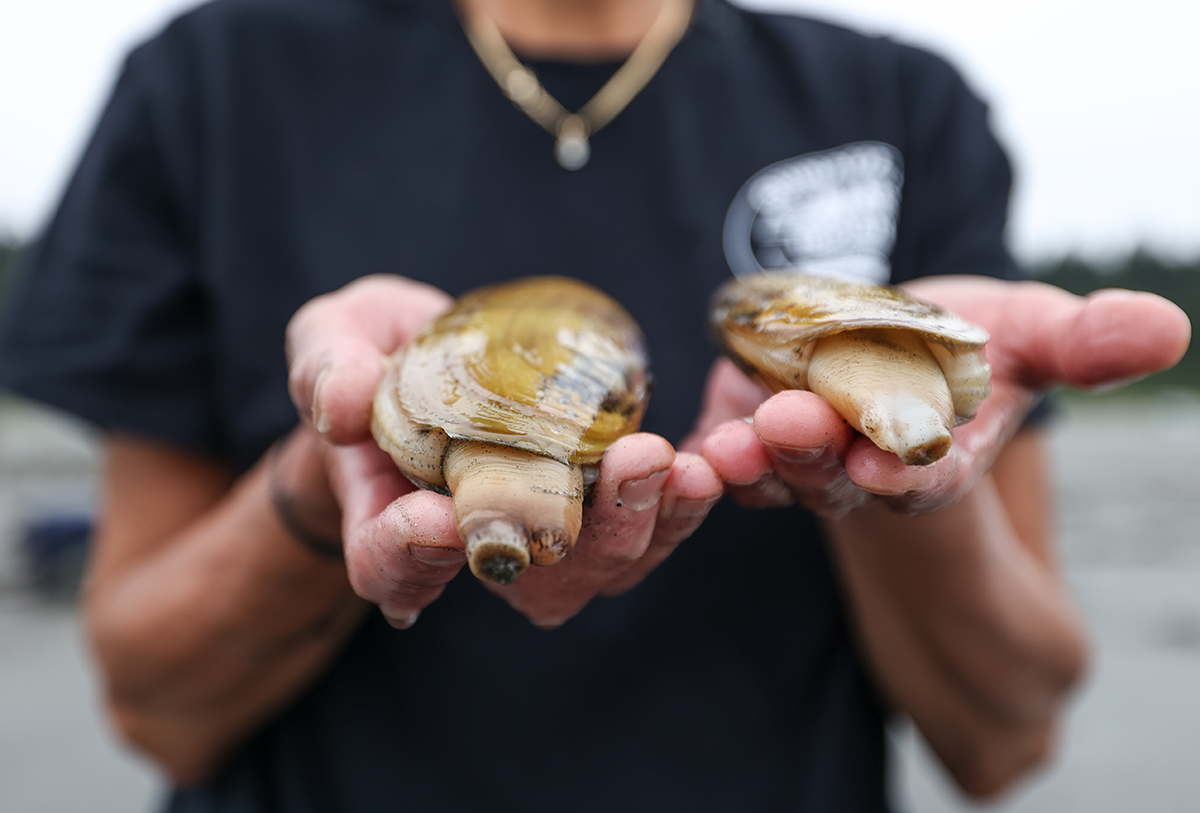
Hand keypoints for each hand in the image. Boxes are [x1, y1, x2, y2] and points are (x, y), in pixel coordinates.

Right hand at [286, 275, 722, 628]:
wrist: (430, 363)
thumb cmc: (373, 357)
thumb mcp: (333, 340)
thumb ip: (327, 365)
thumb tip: (343, 402)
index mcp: (388, 520)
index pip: (390, 565)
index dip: (409, 554)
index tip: (435, 517)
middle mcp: (472, 545)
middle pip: (525, 583)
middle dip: (583, 540)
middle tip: (629, 464)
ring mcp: (539, 533)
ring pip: (596, 570)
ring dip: (646, 525)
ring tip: (681, 468)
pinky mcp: (591, 508)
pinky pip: (639, 534)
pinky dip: (674, 508)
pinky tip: (701, 467)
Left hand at [699, 276, 1191, 516]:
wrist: (884, 335)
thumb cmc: (964, 342)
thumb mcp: (1026, 331)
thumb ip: (1083, 341)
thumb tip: (1167, 327)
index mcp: (936, 456)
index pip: (924, 475)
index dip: (908, 469)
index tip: (889, 458)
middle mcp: (862, 467)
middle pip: (837, 475)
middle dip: (815, 455)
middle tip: (791, 426)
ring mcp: (797, 457)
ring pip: (770, 472)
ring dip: (749, 459)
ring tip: (729, 442)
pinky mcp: (744, 430)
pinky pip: (717, 447)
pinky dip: (702, 441)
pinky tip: (687, 434)